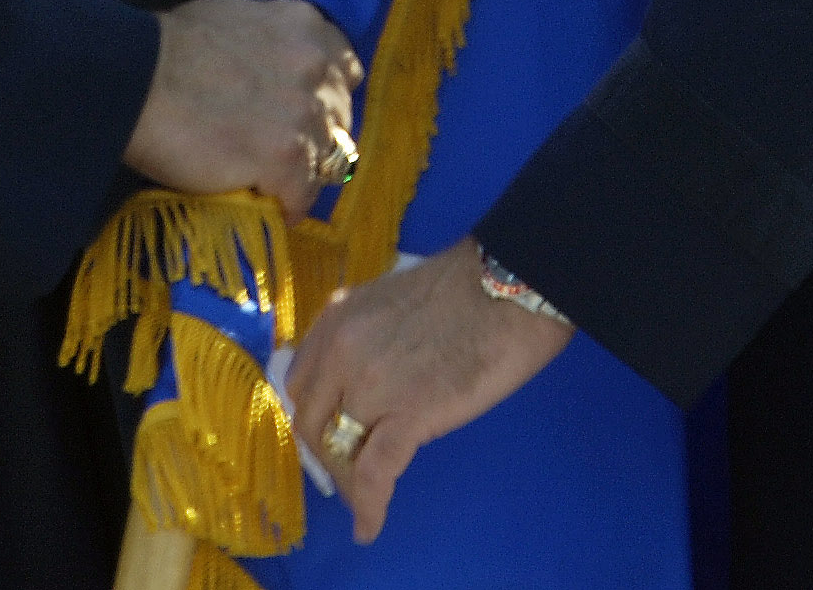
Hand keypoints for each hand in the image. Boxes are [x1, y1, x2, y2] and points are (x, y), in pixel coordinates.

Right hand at [123, 0, 362, 213]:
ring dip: (304, 175)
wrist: (137, 79)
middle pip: (340, 117)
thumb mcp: (235, 16)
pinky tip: (270, 208)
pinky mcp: (285, 159)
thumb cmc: (170, 44)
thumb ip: (270, 37)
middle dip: (318, 136)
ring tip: (277, 185)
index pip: (344, 69)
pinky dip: (288, 206)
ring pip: (327, 160)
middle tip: (288, 154)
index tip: (307, 112)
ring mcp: (303, 115)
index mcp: (305, 26)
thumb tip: (272, 57)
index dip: (326, 95)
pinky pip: (302, 196)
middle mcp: (315, 68)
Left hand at [284, 237, 571, 541]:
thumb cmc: (463, 288)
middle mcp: (341, 350)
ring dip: (348, 482)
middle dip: (327, 453)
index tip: (331, 433)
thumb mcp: (388, 301)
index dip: (314, 416)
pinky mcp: (408, 414)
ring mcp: (371, 383)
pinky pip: (374, 474)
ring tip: (363, 499)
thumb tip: (362, 383)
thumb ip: (364, 337)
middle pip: (313, 422)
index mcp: (337, 318)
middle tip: (349, 472)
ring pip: (339, 452)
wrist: (509, 286)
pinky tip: (369, 527)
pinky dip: (369, 507)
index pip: (303, 385)